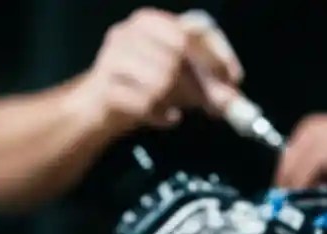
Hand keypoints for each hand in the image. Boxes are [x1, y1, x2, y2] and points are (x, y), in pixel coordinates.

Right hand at [71, 8, 242, 133]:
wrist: (92, 109)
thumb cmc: (138, 89)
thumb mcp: (176, 79)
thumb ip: (204, 82)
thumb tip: (233, 96)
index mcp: (151, 22)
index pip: (195, 29)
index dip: (219, 55)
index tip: (234, 80)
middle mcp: (130, 32)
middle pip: (181, 52)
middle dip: (204, 82)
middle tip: (218, 106)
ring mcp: (113, 57)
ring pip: (162, 78)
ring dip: (180, 100)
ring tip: (181, 109)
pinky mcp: (104, 86)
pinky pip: (145, 102)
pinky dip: (161, 115)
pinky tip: (165, 118)